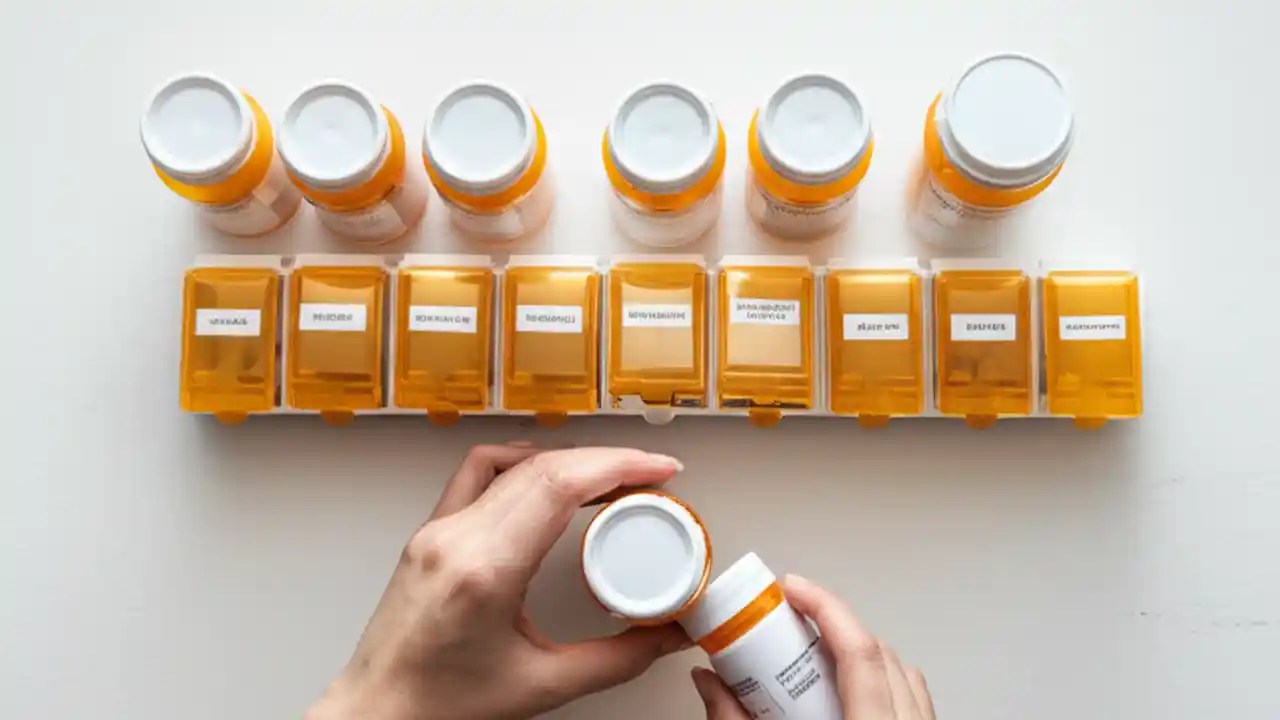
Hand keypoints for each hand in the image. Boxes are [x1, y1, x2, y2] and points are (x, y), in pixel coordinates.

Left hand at [306, 445, 687, 719]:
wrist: (378, 711)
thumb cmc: (439, 705)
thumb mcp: (542, 685)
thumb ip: (616, 660)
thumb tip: (667, 635)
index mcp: (483, 570)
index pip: (557, 485)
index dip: (617, 465)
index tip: (658, 468)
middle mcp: (455, 539)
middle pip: (542, 466)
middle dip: (606, 461)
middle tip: (650, 475)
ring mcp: (438, 529)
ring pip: (510, 462)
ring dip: (567, 459)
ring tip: (608, 476)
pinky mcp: (431, 530)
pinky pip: (478, 472)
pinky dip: (522, 463)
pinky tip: (549, 476)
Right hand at [692, 575, 934, 719]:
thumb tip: (709, 682)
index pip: (859, 650)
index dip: (825, 607)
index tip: (793, 587)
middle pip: (879, 652)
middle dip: (834, 625)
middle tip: (793, 621)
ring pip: (902, 671)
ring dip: (861, 652)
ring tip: (820, 654)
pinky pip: (913, 697)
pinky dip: (883, 679)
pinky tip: (851, 690)